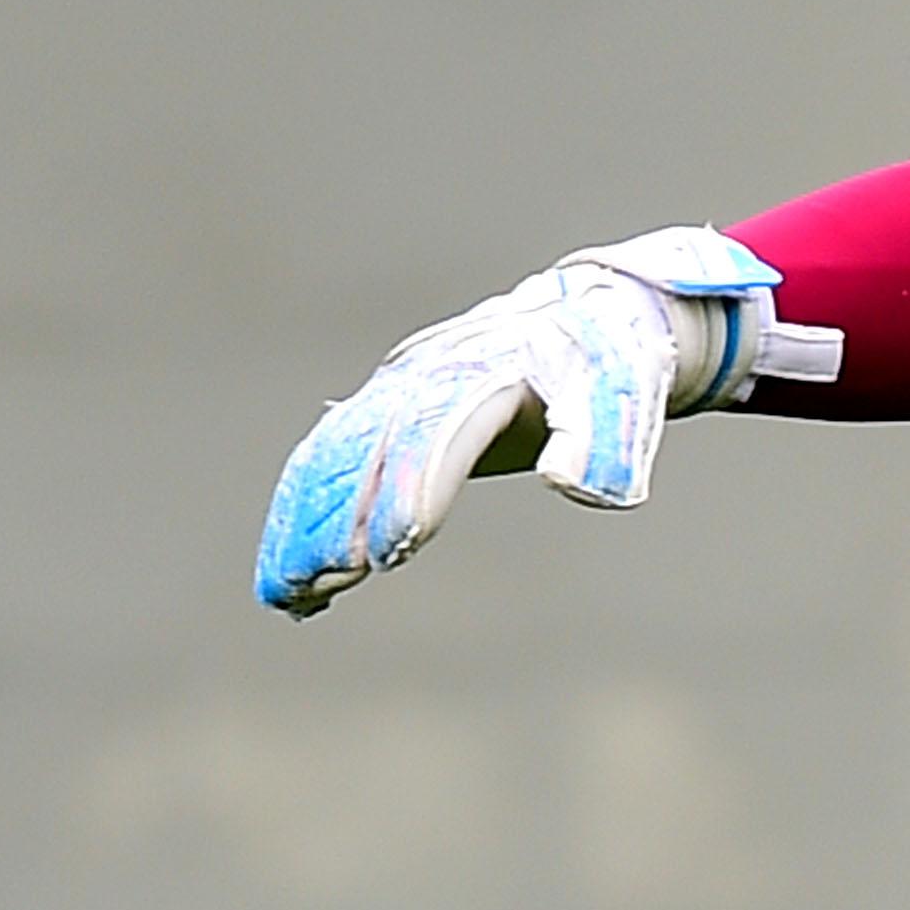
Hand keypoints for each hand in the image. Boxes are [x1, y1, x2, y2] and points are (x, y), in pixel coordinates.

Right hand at [254, 227, 818, 617]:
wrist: (588, 316)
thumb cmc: (612, 364)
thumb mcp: (624, 394)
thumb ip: (601, 439)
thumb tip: (567, 484)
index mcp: (488, 371)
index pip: (437, 433)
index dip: (411, 491)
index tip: (389, 551)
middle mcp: (429, 376)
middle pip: (371, 450)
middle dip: (340, 517)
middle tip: (321, 582)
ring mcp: (398, 388)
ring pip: (335, 457)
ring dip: (303, 523)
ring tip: (285, 593)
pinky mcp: (384, 408)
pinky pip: (329, 461)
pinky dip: (302, 514)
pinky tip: (289, 579)